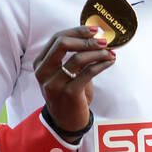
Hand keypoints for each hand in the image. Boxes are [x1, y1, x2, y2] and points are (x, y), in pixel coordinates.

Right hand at [35, 26, 114, 140]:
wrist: (66, 121)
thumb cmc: (69, 93)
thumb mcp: (66, 73)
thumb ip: (74, 56)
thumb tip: (96, 37)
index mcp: (40, 63)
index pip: (57, 38)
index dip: (77, 31)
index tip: (94, 30)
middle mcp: (43, 72)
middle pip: (63, 43)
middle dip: (86, 39)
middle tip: (103, 41)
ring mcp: (54, 83)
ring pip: (78, 58)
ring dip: (98, 53)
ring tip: (110, 53)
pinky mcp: (68, 93)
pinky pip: (88, 72)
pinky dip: (102, 64)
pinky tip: (110, 61)